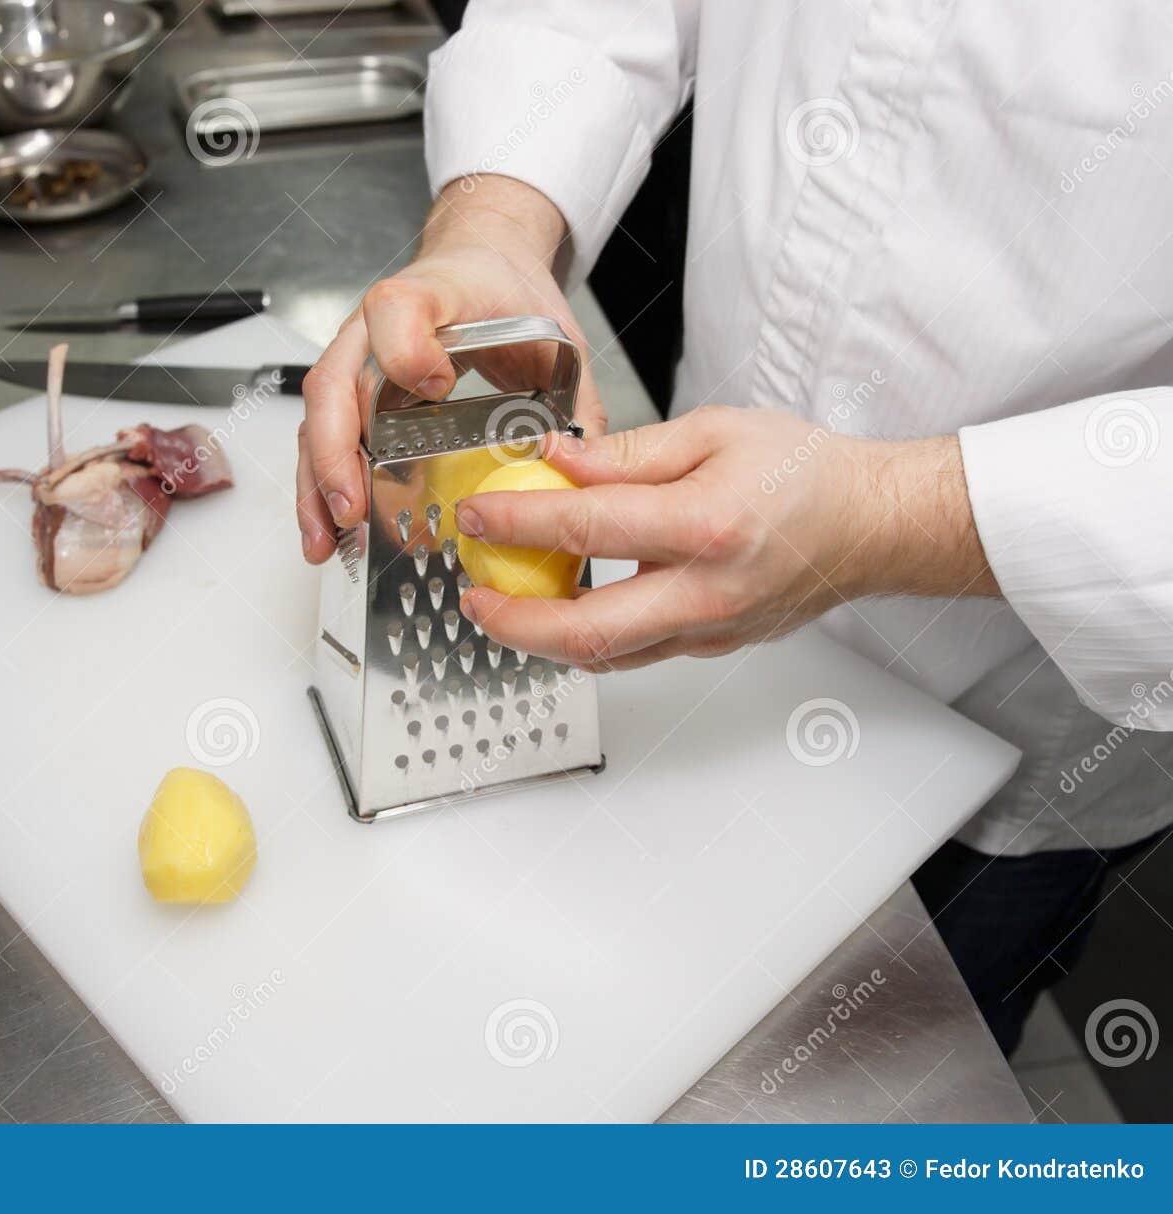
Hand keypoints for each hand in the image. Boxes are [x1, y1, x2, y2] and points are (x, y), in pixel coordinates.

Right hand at [296, 175, 605, 562]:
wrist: (480, 264)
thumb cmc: (506, 294)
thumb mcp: (552, 333)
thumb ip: (573, 396)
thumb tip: (583, 465)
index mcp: (429, 295)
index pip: (397, 311)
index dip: (408, 350)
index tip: (436, 385)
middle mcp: (374, 328)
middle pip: (334, 383)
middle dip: (336, 453)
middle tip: (352, 508)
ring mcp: (355, 361)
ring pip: (317, 420)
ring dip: (315, 485)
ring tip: (324, 541)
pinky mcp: (350, 393)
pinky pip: (322, 439)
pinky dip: (319, 489)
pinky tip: (330, 533)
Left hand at [455, 406, 999, 670]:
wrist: (870, 525)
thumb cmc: (803, 471)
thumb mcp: (713, 431)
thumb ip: (627, 453)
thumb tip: (554, 461)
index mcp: (707, 526)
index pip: (588, 531)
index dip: (518, 523)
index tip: (474, 514)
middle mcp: (708, 592)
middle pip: (587, 632)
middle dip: (512, 621)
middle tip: (470, 595)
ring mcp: (711, 630)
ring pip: (606, 656)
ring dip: (542, 638)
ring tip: (501, 603)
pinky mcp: (712, 646)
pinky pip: (634, 653)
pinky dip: (586, 637)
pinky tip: (561, 607)